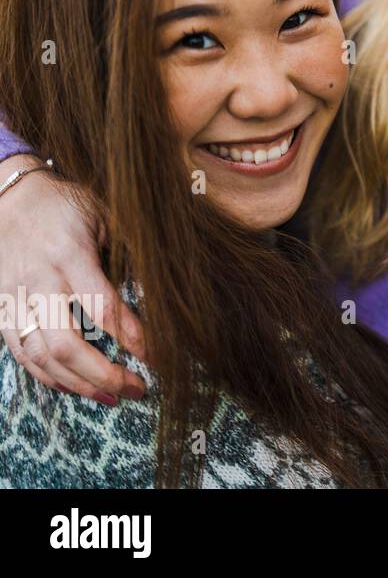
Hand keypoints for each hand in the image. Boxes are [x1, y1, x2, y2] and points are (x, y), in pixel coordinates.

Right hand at [0, 155, 147, 401]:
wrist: (9, 197)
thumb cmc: (68, 205)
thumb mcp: (107, 215)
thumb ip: (132, 252)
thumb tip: (164, 289)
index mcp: (69, 254)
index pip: (103, 307)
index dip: (133, 337)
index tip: (159, 356)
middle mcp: (39, 281)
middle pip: (66, 343)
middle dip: (103, 373)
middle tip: (136, 388)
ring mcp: (15, 298)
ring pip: (41, 356)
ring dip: (78, 383)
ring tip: (112, 398)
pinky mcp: (1, 309)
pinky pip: (21, 354)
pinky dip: (48, 377)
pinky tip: (74, 387)